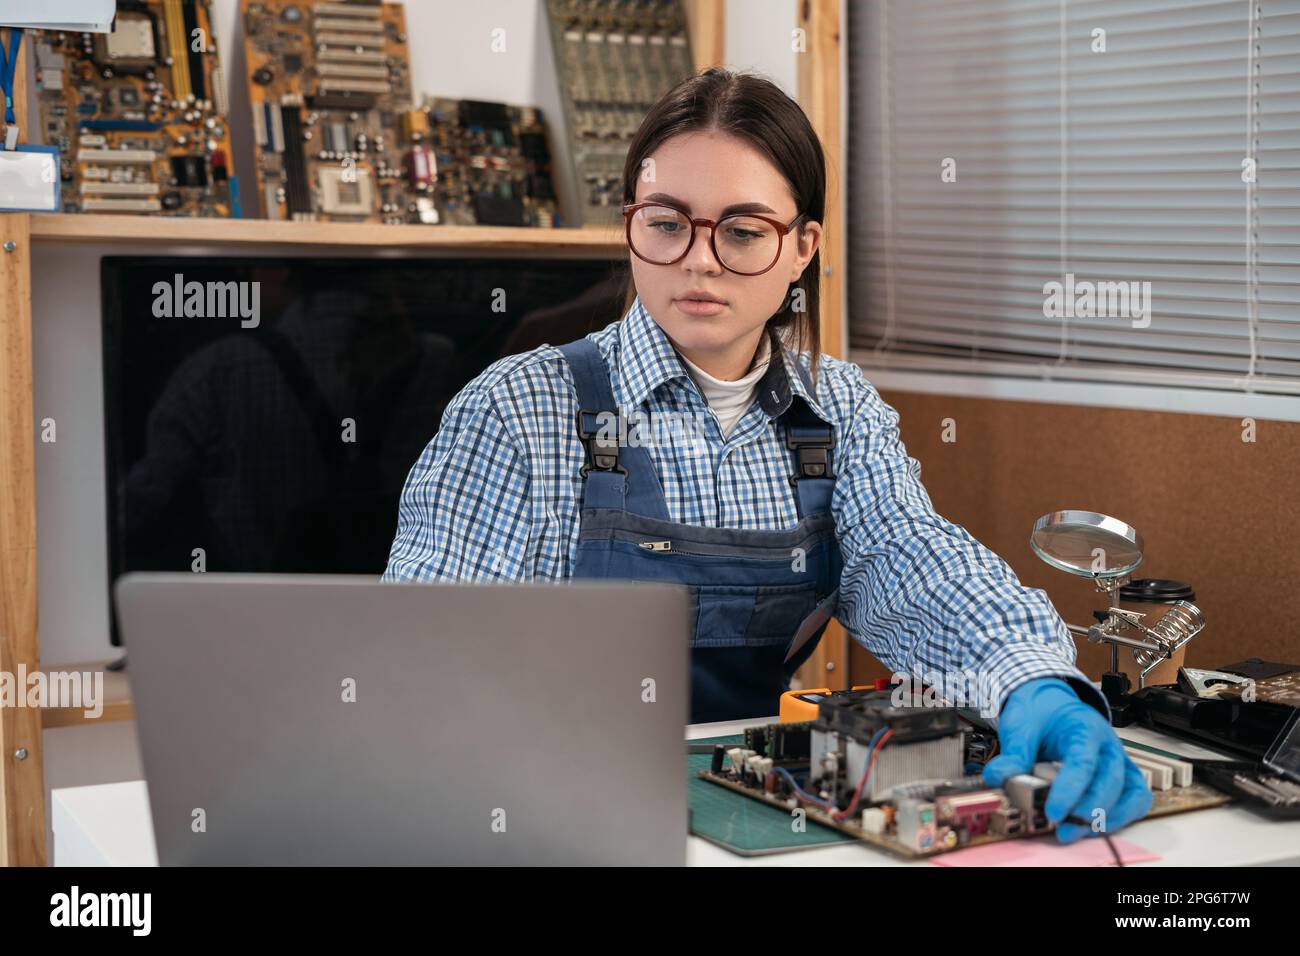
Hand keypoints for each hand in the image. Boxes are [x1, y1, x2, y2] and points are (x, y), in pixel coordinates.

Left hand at [983, 677, 1152, 842]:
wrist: (1051, 702)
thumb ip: (1013, 755)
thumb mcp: (1021, 727)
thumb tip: (999, 778)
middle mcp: (1108, 745)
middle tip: (1063, 828)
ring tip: (1076, 831)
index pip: (1083, 763)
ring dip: (1107, 819)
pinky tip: (1096, 827)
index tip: (1053, 812)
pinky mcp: (1123, 776)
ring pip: (1130, 794)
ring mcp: (1119, 761)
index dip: (1070, 791)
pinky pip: (1137, 799)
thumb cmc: (1041, 713)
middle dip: (1088, 811)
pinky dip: (1123, 817)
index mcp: (1084, 727)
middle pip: (1110, 782)